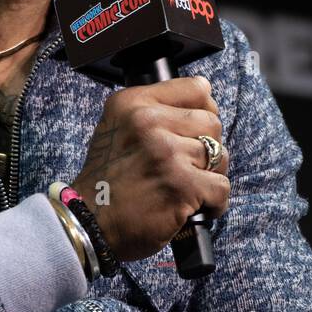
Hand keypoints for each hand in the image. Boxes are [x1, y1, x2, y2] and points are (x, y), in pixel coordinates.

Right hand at [71, 75, 229, 263]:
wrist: (90, 224)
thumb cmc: (107, 181)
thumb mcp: (117, 128)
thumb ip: (153, 110)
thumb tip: (205, 99)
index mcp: (133, 103)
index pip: (197, 88)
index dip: (203, 111)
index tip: (194, 131)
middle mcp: (148, 121)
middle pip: (212, 123)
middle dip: (206, 148)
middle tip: (185, 167)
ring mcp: (167, 152)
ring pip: (219, 155)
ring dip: (209, 177)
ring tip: (185, 189)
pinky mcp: (182, 184)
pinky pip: (221, 187)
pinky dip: (214, 204)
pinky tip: (193, 208)